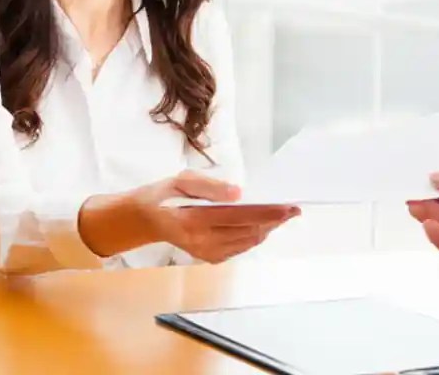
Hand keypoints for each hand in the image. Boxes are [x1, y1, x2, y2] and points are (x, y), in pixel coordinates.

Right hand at [136, 170, 299, 263]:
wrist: (144, 220)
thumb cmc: (163, 195)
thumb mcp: (181, 180)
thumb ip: (210, 186)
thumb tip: (238, 193)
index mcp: (194, 221)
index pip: (241, 217)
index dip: (268, 213)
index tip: (289, 207)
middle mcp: (202, 242)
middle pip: (249, 232)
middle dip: (275, 221)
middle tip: (294, 209)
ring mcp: (206, 253)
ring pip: (248, 242)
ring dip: (268, 228)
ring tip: (283, 215)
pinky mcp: (209, 258)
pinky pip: (240, 248)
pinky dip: (254, 236)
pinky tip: (262, 224)